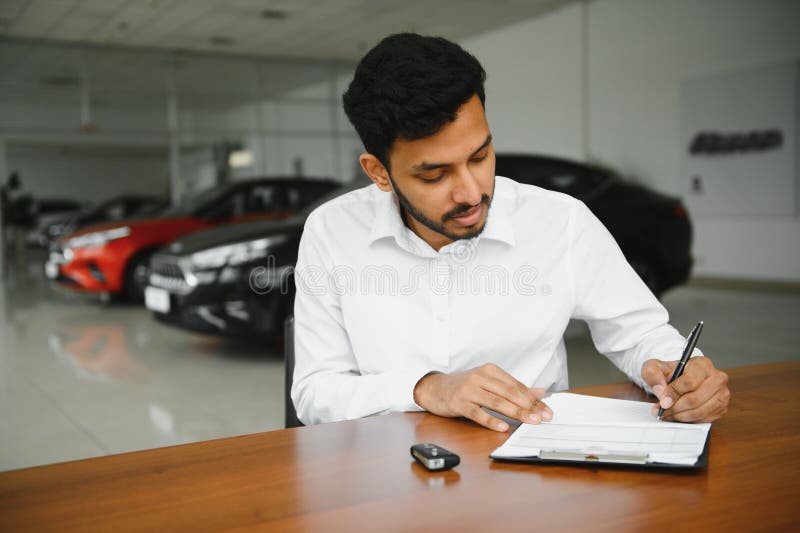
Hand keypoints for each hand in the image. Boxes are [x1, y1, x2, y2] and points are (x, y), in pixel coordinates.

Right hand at [413, 363, 552, 431]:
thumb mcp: (489, 382)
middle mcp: (480, 377)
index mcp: (490, 370)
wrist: (435, 388)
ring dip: (515, 412)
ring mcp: (468, 390)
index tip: (547, 410)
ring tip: (530, 421)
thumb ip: (513, 387)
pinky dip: (490, 420)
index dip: (534, 399)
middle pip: (509, 393)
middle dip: (529, 406)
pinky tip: (502, 427)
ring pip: (496, 402)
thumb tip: (540, 392)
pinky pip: (477, 412)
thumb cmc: (465, 386)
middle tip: (543, 417)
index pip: (517, 386)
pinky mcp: (459, 402)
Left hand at [641, 357, 729, 421]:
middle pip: (695, 399)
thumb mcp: (654, 367)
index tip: (662, 401)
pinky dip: (689, 420)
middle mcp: (717, 378)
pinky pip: (704, 419)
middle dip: (675, 408)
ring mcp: (722, 394)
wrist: (678, 378)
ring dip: (680, 416)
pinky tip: (678, 415)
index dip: (674, 393)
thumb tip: (661, 392)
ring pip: (699, 411)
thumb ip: (653, 375)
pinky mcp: (721, 408)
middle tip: (662, 410)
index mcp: (702, 364)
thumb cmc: (669, 372)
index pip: (690, 381)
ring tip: (667, 414)